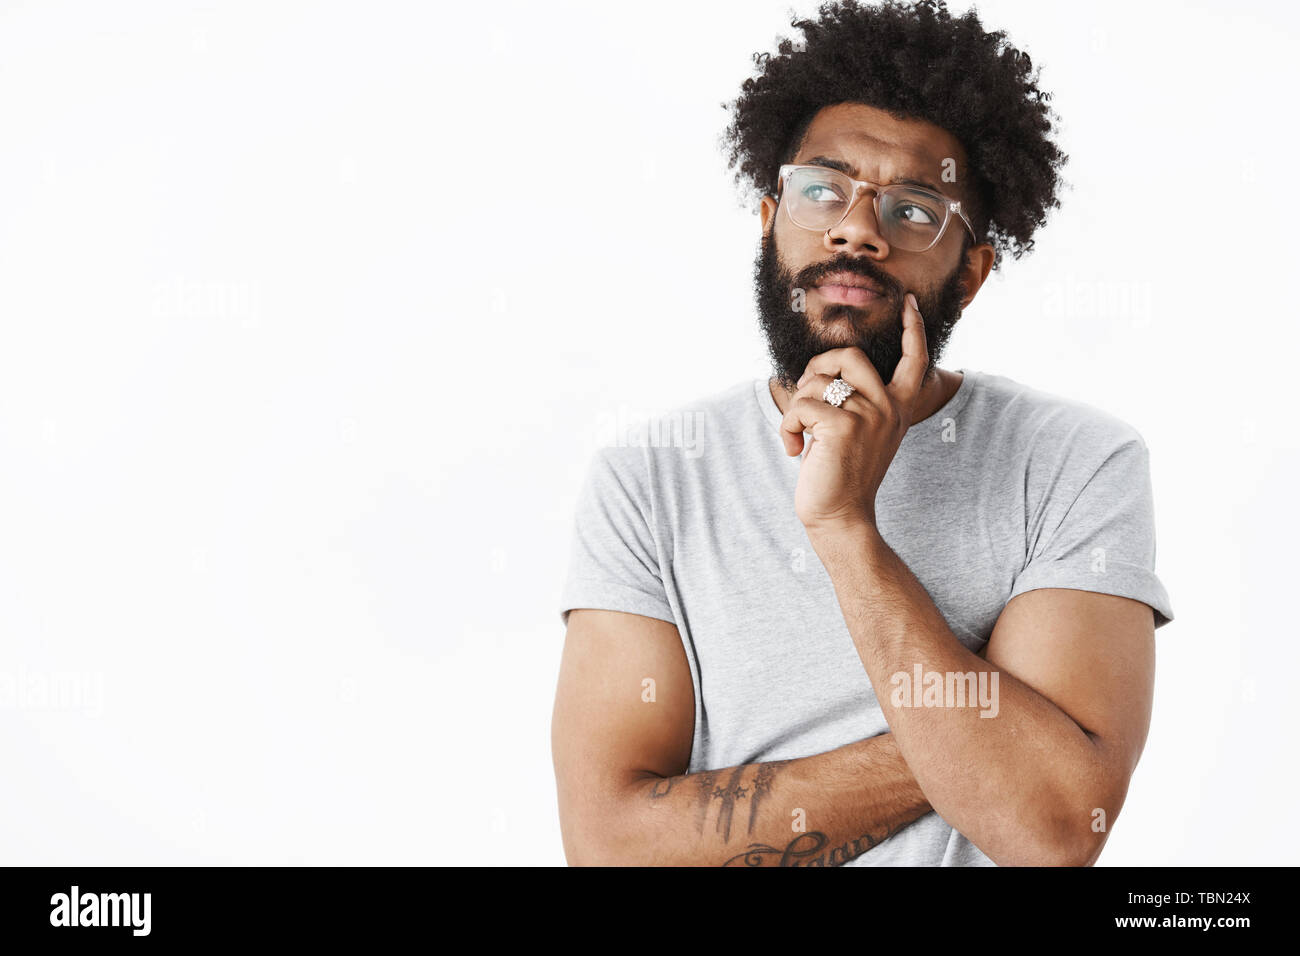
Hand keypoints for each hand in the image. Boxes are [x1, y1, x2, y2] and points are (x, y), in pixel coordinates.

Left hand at [779, 292, 929, 534]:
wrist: (840, 517)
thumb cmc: (840, 475)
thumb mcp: (858, 431)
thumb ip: (854, 400)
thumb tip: (822, 372)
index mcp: (897, 408)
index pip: (914, 360)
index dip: (913, 328)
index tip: (907, 303)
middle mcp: (888, 407)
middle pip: (848, 354)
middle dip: (815, 369)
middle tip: (806, 403)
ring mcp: (869, 414)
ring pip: (816, 381)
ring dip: (796, 408)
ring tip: (801, 437)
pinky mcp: (842, 426)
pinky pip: (800, 406)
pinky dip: (787, 427)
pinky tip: (794, 451)